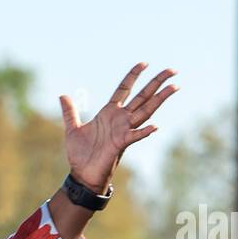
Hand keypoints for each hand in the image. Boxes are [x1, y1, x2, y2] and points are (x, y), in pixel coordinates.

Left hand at [60, 63, 177, 191]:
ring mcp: (122, 131)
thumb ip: (70, 112)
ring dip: (159, 99)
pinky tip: (155, 126)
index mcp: (109, 113)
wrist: (82, 175)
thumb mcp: (73, 129)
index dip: (133, 76)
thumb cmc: (80, 154)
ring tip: (174, 87)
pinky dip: (144, 132)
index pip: (124, 89)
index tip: (144, 63)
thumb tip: (63, 95)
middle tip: (172, 70)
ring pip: (145, 111)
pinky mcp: (121, 144)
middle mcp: (120, 119)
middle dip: (156, 83)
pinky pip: (134, 136)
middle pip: (142, 96)